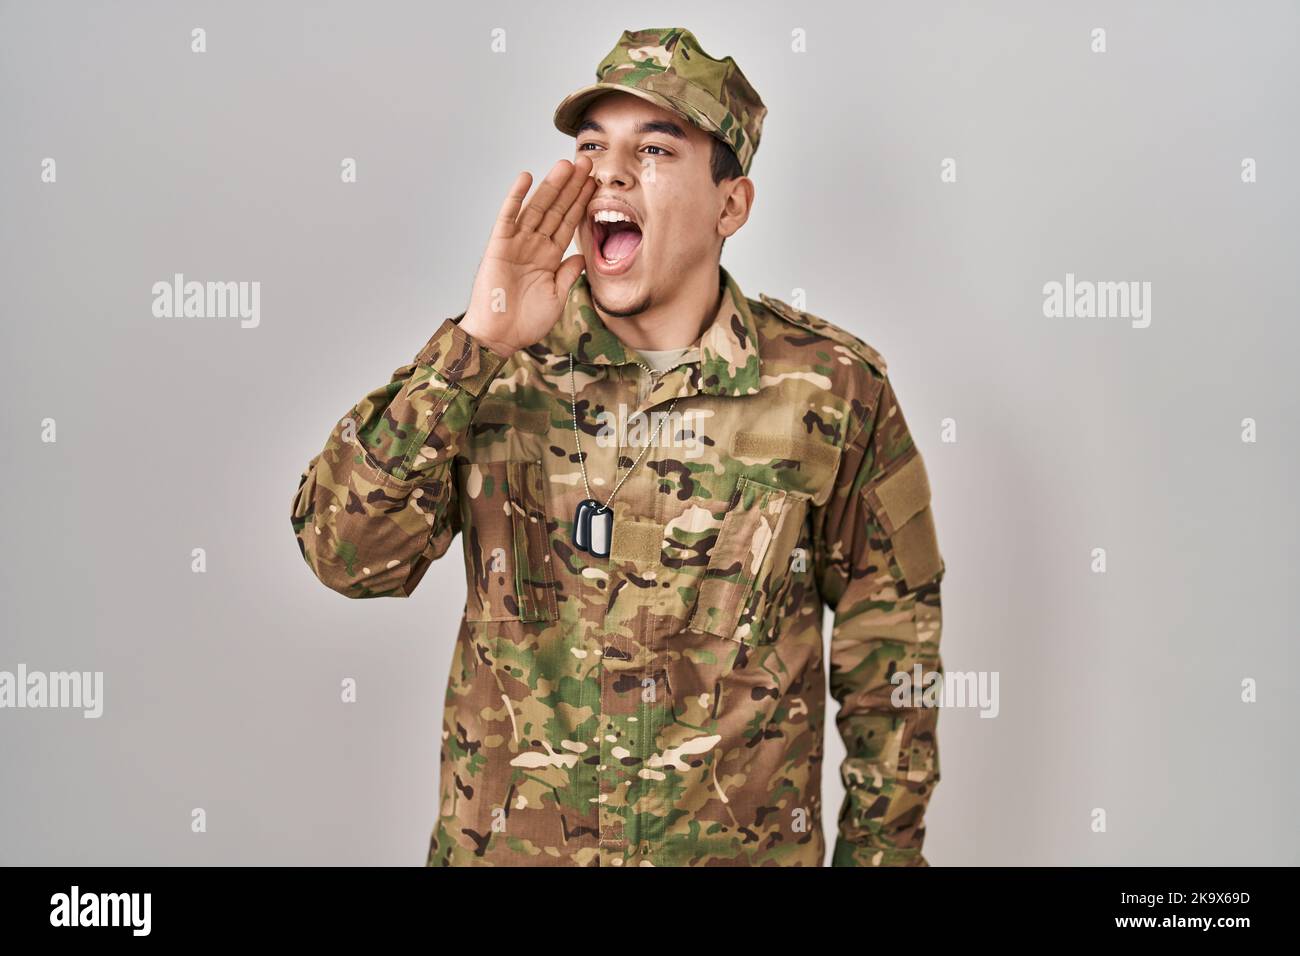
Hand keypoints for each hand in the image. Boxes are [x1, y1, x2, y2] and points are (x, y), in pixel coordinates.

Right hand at [459, 155, 596, 355]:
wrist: (500, 336)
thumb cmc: (525, 322)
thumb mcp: (557, 296)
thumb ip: (568, 274)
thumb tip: (583, 255)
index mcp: (549, 257)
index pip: (569, 223)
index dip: (581, 203)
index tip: (595, 183)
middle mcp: (534, 245)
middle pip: (556, 209)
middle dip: (571, 187)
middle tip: (586, 163)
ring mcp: (517, 244)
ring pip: (537, 208)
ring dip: (551, 186)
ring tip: (565, 164)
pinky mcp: (499, 246)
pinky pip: (508, 217)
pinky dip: (515, 197)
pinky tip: (526, 177)